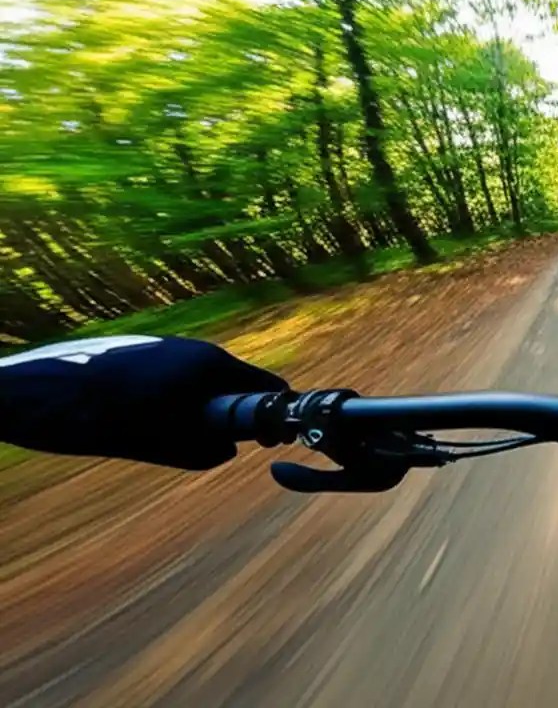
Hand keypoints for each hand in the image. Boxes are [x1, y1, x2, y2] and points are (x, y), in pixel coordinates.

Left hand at [0, 336, 287, 468]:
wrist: (46, 392)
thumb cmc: (110, 420)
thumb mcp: (171, 447)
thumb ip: (210, 449)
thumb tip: (230, 447)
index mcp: (212, 365)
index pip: (267, 386)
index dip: (273, 416)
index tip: (269, 440)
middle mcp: (196, 349)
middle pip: (234, 384)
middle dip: (229, 414)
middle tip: (209, 444)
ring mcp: (167, 346)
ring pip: (201, 382)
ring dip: (197, 408)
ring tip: (163, 434)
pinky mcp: (142, 350)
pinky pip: (174, 377)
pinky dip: (170, 399)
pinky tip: (139, 418)